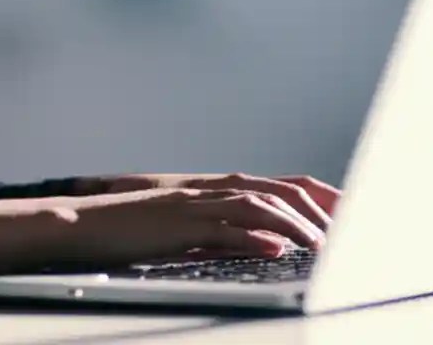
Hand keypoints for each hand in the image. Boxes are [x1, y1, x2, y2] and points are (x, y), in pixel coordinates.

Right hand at [54, 186, 327, 266]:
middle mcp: (210, 189)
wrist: (82, 223)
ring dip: (295, 224)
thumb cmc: (130, 231)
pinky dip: (254, 236)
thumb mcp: (186, 231)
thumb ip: (227, 233)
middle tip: (349, 231)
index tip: (350, 212)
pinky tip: (278, 248)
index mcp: (214, 188)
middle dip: (318, 209)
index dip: (318, 196)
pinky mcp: (179, 224)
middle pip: (278, 190)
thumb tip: (271, 245)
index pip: (280, 184)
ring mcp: (195, 203)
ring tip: (323, 246)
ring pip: (258, 204)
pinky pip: (223, 227)